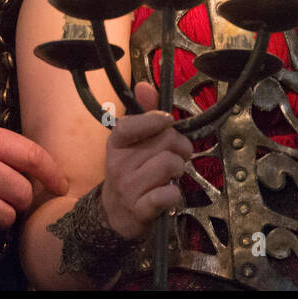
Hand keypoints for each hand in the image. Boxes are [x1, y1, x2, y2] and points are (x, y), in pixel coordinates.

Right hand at [100, 81, 192, 239]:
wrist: (117, 213)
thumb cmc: (131, 172)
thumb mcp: (132, 142)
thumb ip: (143, 114)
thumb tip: (143, 86)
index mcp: (116, 143)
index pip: (130, 125)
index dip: (154, 119)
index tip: (167, 121)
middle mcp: (119, 164)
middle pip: (165, 141)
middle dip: (180, 146)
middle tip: (178, 154)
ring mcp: (128, 187)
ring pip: (171, 164)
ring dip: (180, 169)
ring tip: (173, 174)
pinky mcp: (140, 209)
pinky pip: (168, 194)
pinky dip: (175, 193)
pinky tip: (169, 192)